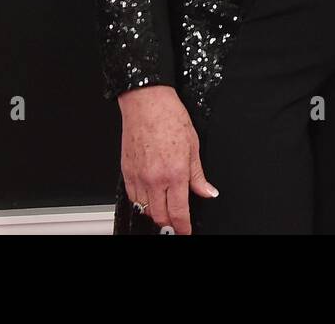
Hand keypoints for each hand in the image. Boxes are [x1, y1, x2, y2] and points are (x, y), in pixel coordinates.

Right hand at [118, 85, 217, 234]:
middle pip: (160, 216)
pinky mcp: (126, 172)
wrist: (147, 103)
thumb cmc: (170, 117)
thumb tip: (208, 191)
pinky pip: (133, 197)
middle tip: (177, 223)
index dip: (183, 227)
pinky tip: (150, 197)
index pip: (179, 212)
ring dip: (155, 214)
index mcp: (175, 173)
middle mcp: (155, 178)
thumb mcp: (194, 145)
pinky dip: (142, 202)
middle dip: (170, 224)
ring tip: (165, 209)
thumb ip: (199, 175)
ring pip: (144, 209)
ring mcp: (138, 177)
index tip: (186, 231)